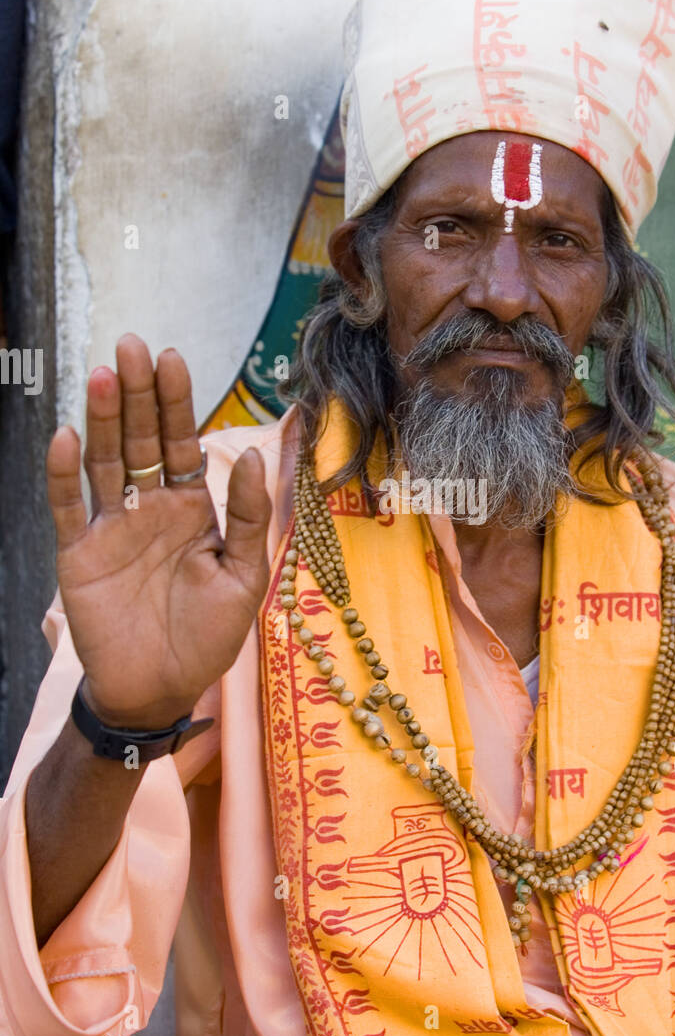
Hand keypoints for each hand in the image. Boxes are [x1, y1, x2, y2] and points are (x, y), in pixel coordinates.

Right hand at [46, 334, 271, 729]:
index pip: (181, 443)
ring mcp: (110, 528)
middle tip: (132, 345)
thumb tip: (249, 456)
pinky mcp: (78, 554)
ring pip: (105, 462)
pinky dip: (64, 474)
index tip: (172, 358)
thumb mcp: (243, 578)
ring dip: (104, 419)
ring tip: (106, 375)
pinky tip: (67, 437)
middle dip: (139, 394)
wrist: (160, 690)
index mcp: (189, 508)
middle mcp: (148, 508)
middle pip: (141, 440)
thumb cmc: (207, 638)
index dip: (176, 402)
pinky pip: (69, 507)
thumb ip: (247, 517)